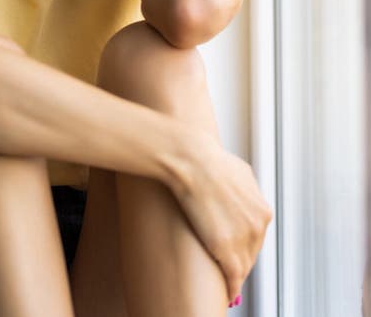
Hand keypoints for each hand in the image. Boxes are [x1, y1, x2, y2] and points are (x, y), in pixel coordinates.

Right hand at [161, 124, 273, 303]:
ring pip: (242, 267)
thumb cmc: (209, 161)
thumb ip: (247, 190)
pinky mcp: (226, 249)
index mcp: (263, 210)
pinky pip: (233, 276)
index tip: (236, 251)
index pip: (256, 237)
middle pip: (251, 254)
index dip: (244, 245)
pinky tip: (228, 294)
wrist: (193, 161)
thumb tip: (245, 196)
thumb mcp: (241, 173)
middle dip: (240, 260)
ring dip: (235, 274)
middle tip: (228, 268)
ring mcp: (244, 238)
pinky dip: (231, 287)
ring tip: (226, 281)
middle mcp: (258, 226)